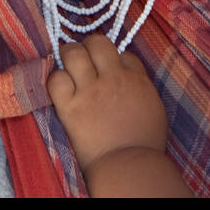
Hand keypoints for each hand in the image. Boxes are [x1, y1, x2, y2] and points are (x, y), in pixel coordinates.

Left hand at [46, 34, 168, 174]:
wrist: (129, 167)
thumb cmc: (145, 143)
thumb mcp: (153, 108)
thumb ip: (140, 87)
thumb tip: (128, 79)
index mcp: (137, 79)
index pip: (123, 53)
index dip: (115, 59)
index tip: (110, 70)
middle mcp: (113, 78)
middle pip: (97, 43)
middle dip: (89, 46)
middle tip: (84, 58)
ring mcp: (90, 91)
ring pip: (73, 53)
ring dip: (69, 56)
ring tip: (68, 65)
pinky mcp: (70, 106)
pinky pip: (56, 79)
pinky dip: (56, 80)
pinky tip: (60, 88)